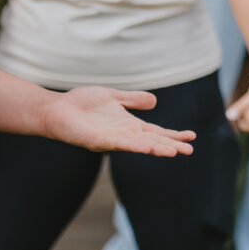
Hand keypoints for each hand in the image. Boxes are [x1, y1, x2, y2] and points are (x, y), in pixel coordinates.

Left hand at [39, 87, 195, 156]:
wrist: (57, 109)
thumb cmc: (82, 103)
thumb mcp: (114, 97)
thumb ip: (133, 100)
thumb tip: (154, 102)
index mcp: (129, 125)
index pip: (156, 132)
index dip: (173, 135)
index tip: (191, 138)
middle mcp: (123, 135)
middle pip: (152, 141)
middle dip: (170, 146)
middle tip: (189, 151)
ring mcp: (111, 139)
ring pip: (138, 145)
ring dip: (155, 149)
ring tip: (173, 152)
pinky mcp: (97, 140)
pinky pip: (118, 143)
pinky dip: (134, 145)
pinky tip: (146, 147)